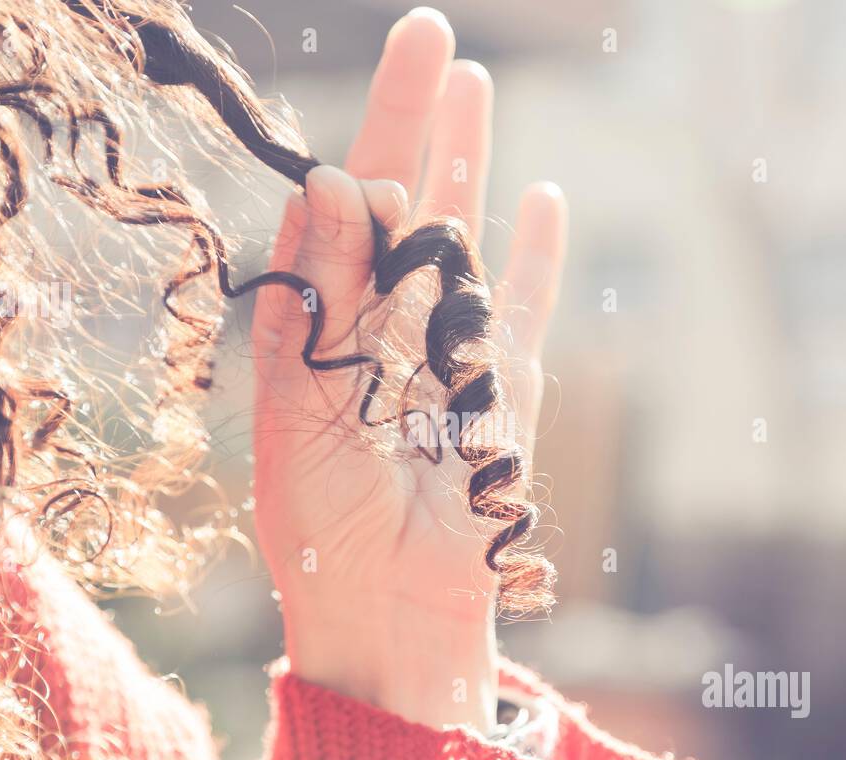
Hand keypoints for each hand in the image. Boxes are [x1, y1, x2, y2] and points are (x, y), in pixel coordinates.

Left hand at [250, 8, 566, 730]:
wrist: (390, 616)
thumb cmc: (322, 533)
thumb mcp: (299, 411)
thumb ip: (317, 302)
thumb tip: (333, 185)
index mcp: (325, 333)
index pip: (344, 219)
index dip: (361, 144)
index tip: (378, 73)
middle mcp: (386, 333)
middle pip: (408, 210)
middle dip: (418, 125)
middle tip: (433, 39)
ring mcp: (453, 359)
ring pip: (466, 245)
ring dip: (471, 167)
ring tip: (476, 89)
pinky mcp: (509, 396)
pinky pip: (527, 314)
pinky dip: (538, 261)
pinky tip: (545, 201)